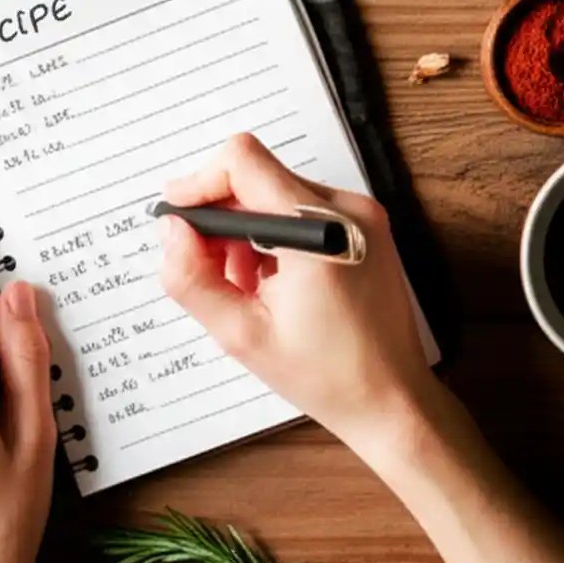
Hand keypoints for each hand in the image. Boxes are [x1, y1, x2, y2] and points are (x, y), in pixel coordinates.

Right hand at [157, 133, 434, 443]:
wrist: (392, 400)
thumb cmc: (328, 376)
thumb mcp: (241, 333)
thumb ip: (193, 277)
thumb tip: (172, 231)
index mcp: (319, 229)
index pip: (243, 162)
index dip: (199, 184)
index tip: (177, 216)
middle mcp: (347, 209)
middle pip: (258, 176)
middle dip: (221, 218)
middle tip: (204, 267)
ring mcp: (362, 216)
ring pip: (276, 193)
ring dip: (245, 231)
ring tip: (243, 288)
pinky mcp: (365, 228)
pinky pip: (302, 211)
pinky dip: (273, 237)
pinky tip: (270, 284)